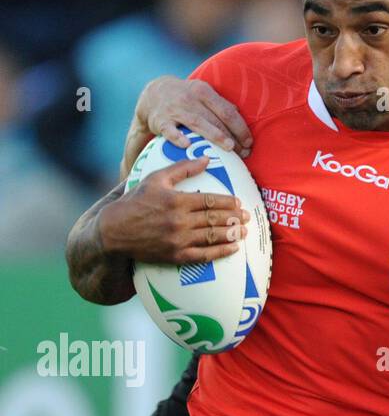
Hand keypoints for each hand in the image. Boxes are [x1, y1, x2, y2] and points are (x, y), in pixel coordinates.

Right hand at [100, 159, 249, 264]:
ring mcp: (178, 240)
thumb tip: (207, 159)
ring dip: (232, 234)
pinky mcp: (176, 256)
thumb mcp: (156, 179)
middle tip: (247, 217)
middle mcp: (179, 221)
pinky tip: (234, 248)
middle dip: (234, 218)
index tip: (239, 202)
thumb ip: (182, 168)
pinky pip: (204, 255)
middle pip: (214, 219)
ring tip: (244, 231)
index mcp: (176, 200)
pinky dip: (221, 252)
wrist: (115, 231)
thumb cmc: (136, 202)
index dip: (228, 202)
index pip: (210, 200)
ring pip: (212, 237)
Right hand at [136, 76, 252, 156]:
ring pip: (197, 123)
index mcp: (203, 91)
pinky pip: (169, 129)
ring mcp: (175, 109)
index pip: (226, 111)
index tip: (250, 142)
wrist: (154, 93)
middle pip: (215, 119)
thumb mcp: (202, 93)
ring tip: (229, 148)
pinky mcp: (161, 120)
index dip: (240, 127)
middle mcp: (190, 99)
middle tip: (244, 152)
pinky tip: (186, 144)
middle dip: (232, 136)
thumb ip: (219, 104)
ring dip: (215, 136)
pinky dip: (177, 136)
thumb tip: (239, 114)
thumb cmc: (186, 97)